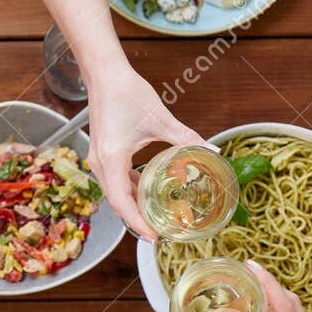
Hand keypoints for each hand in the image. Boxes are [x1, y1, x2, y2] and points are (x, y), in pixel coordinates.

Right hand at [85, 69, 207, 239]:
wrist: (105, 75)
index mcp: (112, 158)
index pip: (121, 201)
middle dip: (137, 220)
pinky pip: (114, 180)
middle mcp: (101, 163)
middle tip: (160, 233)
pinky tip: (144, 190)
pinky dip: (128, 190)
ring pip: (114, 192)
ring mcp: (99, 159)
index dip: (137, 222)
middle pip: (116, 202)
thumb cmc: (128, 93)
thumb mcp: (161, 119)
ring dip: (132, 206)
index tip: (154, 236)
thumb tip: (212, 152)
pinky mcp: (102, 153)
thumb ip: (187, 138)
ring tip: (154, 217)